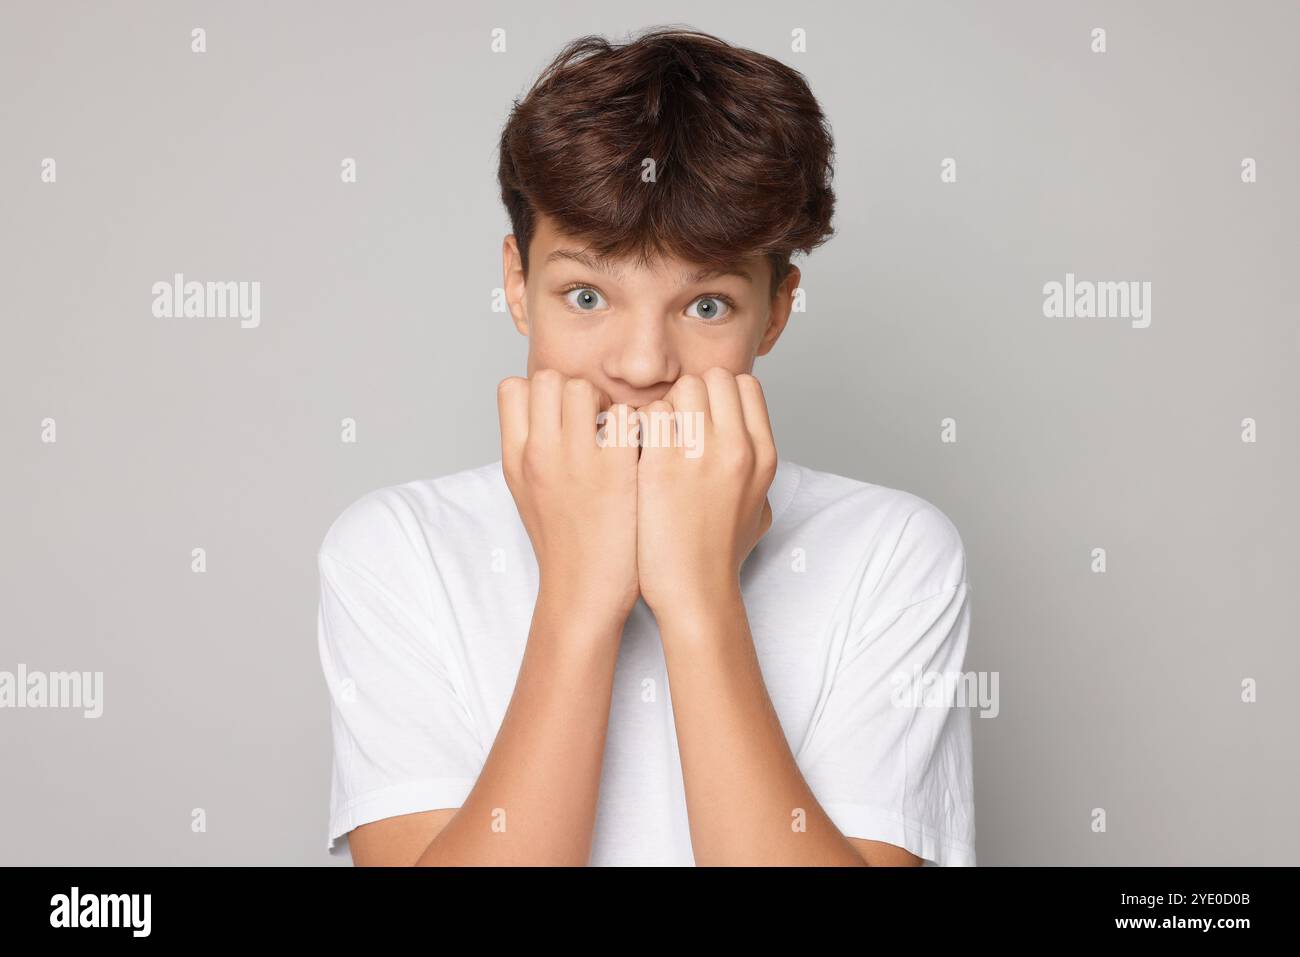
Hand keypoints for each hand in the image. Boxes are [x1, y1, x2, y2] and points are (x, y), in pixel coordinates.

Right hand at [498, 371, 640, 631]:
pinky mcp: (615, 472)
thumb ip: (530, 450)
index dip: (543, 392)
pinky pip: (626, 417)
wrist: (582, 594)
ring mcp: (576, 461)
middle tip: (596, 419)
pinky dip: (638, 426)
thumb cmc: (564, 545)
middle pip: (549, 379)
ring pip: (583, 389)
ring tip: (619, 432)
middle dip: (576, 390)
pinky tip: (641, 450)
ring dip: (607, 402)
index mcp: (516, 459)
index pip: (514, 388)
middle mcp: (540, 454)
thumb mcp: (527, 493)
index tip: (563, 414)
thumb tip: (542, 411)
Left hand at [634, 368, 776, 623]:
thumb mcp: (759, 508)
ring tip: (654, 439)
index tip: (702, 415)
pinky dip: (639, 426)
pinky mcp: (660, 465)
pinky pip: (649, 415)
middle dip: (689, 395)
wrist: (694, 592)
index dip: (719, 393)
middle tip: (673, 425)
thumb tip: (745, 443)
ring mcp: (699, 454)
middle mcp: (737, 448)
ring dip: (664, 408)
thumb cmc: (720, 555)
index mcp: (764, 455)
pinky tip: (635, 450)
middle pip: (711, 379)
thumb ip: (755, 471)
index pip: (745, 384)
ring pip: (679, 390)